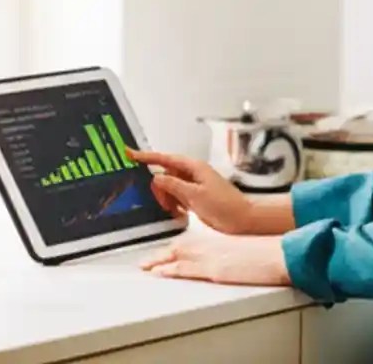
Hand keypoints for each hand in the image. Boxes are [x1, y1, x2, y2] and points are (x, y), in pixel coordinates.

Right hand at [126, 148, 253, 234]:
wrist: (242, 219)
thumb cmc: (225, 205)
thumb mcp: (195, 195)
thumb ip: (173, 185)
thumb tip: (156, 177)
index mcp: (193, 167)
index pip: (164, 158)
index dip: (146, 156)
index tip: (130, 154)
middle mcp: (192, 174)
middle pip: (165, 175)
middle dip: (161, 189)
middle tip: (166, 203)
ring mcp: (193, 185)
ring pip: (170, 188)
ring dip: (168, 199)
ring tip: (177, 211)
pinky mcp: (195, 197)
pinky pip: (177, 197)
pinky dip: (175, 205)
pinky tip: (181, 213)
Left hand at [140, 232, 289, 285]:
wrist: (275, 253)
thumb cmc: (264, 252)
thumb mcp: (241, 250)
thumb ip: (227, 253)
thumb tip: (223, 260)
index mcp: (216, 241)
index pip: (188, 243)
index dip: (173, 248)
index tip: (162, 252)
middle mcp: (210, 246)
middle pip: (178, 248)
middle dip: (160, 255)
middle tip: (144, 261)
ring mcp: (210, 256)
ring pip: (177, 256)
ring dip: (159, 261)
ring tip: (145, 267)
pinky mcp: (213, 269)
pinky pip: (186, 269)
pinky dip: (171, 270)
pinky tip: (161, 273)